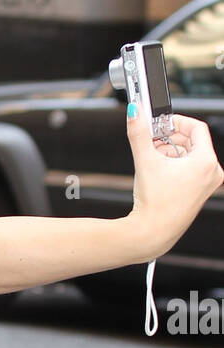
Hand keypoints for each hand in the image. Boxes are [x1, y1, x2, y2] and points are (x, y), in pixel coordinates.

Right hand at [128, 109, 222, 259]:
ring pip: (189, 156)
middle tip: (151, 142)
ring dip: (170, 153)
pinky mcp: (198, 193)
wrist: (152, 233)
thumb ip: (139, 133)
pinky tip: (158, 173)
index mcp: (206, 162)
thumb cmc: (155, 205)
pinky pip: (189, 170)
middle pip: (192, 142)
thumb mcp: (145, 161)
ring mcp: (206, 184)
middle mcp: (211, 173)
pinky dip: (174, 166)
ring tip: (152, 160)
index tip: (161, 124)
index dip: (176, 122)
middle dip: (169, 139)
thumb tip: (135, 113)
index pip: (196, 127)